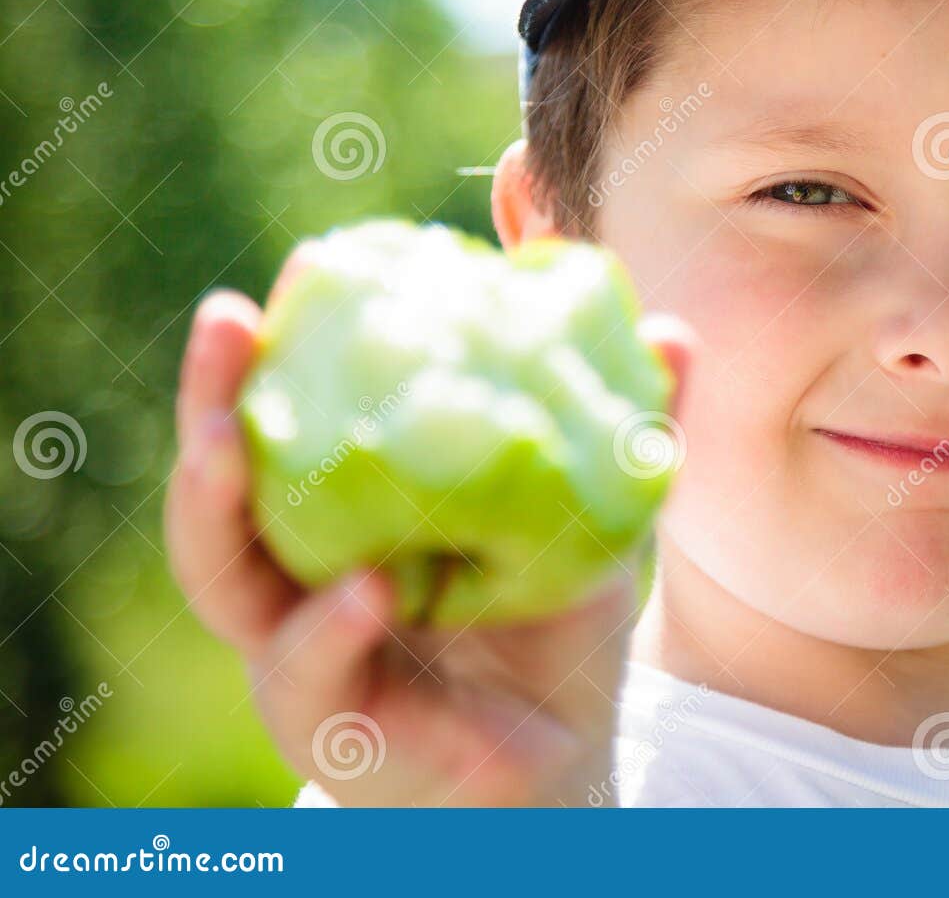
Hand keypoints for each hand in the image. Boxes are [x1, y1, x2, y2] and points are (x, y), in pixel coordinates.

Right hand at [163, 240, 694, 805]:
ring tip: (233, 448)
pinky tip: (368, 592)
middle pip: (221, 487)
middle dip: (208, 403)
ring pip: (228, 584)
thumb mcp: (592, 518)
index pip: (289, 418)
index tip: (305, 262)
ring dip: (218, 510)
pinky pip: (314, 678)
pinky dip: (330, 633)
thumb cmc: (555, 624)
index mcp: (346, 514)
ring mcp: (302, 652)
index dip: (284, 343)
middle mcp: (299, 577)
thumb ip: (623, 437)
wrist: (566, 755)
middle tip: (223, 325)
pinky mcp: (334, 728)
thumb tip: (670, 334)